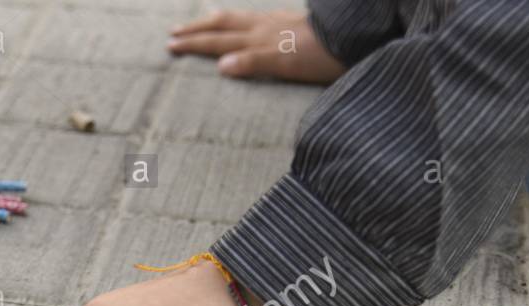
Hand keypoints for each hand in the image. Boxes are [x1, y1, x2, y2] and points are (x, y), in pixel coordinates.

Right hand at [167, 9, 345, 83]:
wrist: (358, 37)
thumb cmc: (325, 57)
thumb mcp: (288, 64)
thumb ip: (255, 63)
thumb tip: (221, 66)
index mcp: (259, 40)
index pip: (218, 41)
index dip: (194, 43)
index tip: (170, 45)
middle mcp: (264, 28)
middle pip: (223, 25)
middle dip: (196, 29)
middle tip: (173, 33)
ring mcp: (277, 23)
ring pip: (237, 17)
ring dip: (214, 20)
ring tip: (200, 20)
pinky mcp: (290, 23)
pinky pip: (254, 17)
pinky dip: (238, 19)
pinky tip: (242, 21)